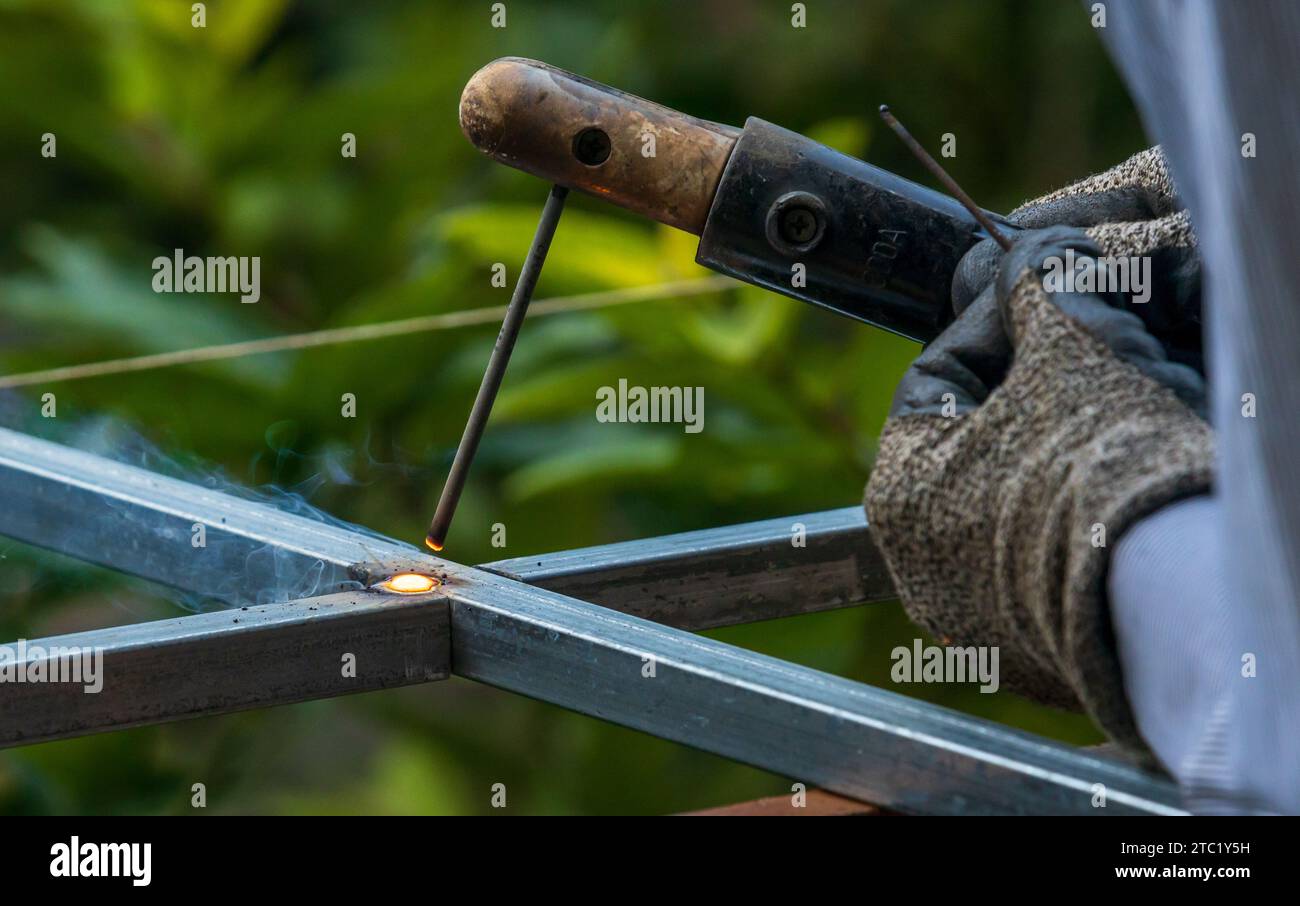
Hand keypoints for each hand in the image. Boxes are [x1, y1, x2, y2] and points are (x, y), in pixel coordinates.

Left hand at [865, 153, 1214, 751]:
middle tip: (1101, 352)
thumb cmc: (1101, 459)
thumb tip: (1038, 255)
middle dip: (1040, 388)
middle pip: (981, 442)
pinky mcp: (1042, 657)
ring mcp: (980, 620)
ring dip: (1070, 451)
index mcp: (899, 487)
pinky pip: (1057, 563)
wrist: (1175, 589)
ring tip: (1134, 414)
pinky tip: (1136, 486)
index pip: (938, 374)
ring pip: (1022, 503)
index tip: (1046, 295)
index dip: (995, 321)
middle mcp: (920, 566)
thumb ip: (1040, 289)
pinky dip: (1088, 520)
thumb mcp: (1069, 345)